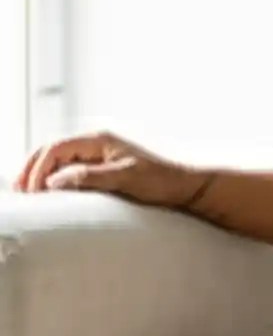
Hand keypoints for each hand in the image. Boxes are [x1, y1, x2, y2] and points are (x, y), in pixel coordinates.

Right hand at [12, 130, 209, 207]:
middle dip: (33, 170)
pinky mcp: (106, 166)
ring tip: (30, 195)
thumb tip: (53, 181)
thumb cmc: (163, 181)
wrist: (189, 185)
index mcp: (100, 140)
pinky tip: (51, 194)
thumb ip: (90, 177)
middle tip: (20, 193)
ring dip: (43, 174)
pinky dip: (57, 179)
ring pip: (61, 160)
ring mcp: (101, 154)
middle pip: (52, 151)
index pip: (55, 148)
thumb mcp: (126, 179)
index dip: (37, 169)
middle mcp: (98, 143)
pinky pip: (73, 169)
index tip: (31, 193)